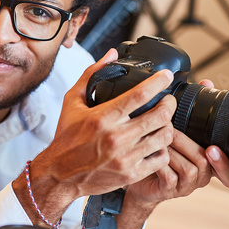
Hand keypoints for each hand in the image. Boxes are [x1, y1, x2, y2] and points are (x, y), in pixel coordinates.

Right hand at [14, 48, 176, 224]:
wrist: (59, 174)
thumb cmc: (67, 137)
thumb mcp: (72, 101)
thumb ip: (92, 74)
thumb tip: (112, 54)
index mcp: (103, 117)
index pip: (139, 95)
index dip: (158, 82)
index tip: (166, 76)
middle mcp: (116, 137)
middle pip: (159, 116)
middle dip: (169, 104)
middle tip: (168, 100)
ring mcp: (125, 158)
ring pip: (164, 137)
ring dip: (168, 126)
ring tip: (164, 121)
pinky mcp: (131, 174)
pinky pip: (161, 159)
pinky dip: (163, 149)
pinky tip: (157, 143)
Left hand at [116, 79, 228, 228]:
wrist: (138, 173)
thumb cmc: (164, 149)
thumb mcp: (182, 129)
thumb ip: (196, 110)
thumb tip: (207, 83)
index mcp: (209, 163)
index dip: (225, 164)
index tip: (213, 148)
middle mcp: (201, 177)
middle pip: (204, 162)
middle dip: (186, 143)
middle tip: (171, 130)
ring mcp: (185, 186)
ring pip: (189, 170)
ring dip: (173, 151)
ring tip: (160, 139)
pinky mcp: (168, 191)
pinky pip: (169, 178)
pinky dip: (161, 163)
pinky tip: (152, 152)